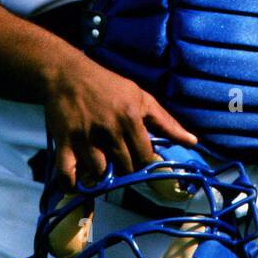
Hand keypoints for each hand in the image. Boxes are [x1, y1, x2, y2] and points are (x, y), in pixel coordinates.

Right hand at [42, 52, 197, 188]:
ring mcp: (85, 137)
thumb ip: (166, 122)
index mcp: (131, 118)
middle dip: (124, 167)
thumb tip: (193, 142)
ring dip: (100, 172)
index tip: (136, 157)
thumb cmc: (108, 85)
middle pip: (125, 168)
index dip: (143, 161)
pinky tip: (77, 178)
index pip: (145, 157)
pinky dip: (72, 183)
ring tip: (99, 160)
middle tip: (117, 157)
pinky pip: (68, 175)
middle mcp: (109, 129)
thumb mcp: (141, 97)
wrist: (67, 74)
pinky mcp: (64, 142)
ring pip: (100, 173)